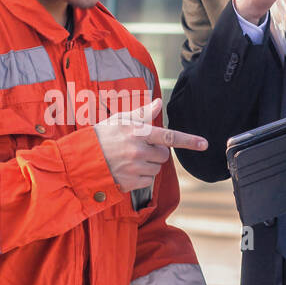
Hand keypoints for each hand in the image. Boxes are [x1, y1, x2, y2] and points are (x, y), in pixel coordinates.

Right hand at [93, 98, 207, 192]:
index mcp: (138, 132)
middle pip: (163, 155)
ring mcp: (134, 167)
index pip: (170, 136)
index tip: (204, 144)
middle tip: (138, 149)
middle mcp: (138, 150)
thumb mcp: (120, 120)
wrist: (81, 158)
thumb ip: (142, 114)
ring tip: (129, 159)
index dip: (189, 141)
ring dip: (148, 166)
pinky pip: (147, 181)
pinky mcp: (130, 182)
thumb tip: (158, 103)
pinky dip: (140, 177)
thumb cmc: (101, 136)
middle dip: (156, 152)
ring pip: (156, 169)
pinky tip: (126, 170)